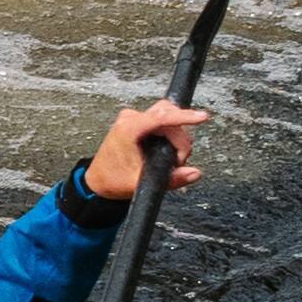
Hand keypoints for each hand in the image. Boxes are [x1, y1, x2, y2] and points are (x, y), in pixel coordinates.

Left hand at [84, 99, 208, 203]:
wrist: (98, 180)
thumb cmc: (113, 180)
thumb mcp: (141, 185)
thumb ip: (171, 180)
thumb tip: (194, 173)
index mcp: (127, 130)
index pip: (161, 117)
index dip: (184, 117)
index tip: (202, 117)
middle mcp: (130, 119)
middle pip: (169, 116)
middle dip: (180, 140)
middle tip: (177, 162)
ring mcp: (133, 118)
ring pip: (169, 116)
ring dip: (176, 138)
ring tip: (170, 159)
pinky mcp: (138, 121)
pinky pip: (164, 119)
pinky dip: (171, 133)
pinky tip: (168, 149)